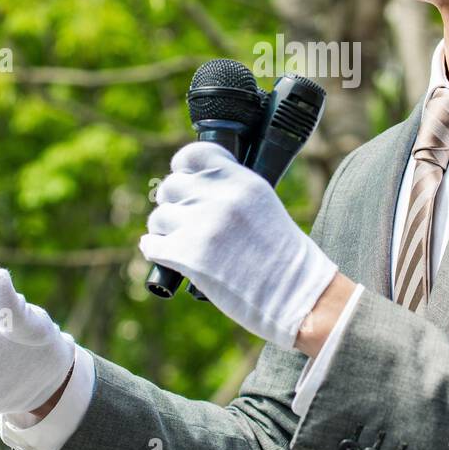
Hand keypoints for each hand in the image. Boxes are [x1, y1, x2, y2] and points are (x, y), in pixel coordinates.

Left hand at [139, 141, 338, 350]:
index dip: (182, 166)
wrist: (297, 295)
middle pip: (171, 186)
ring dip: (163, 229)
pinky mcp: (189, 255)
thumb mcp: (263, 206)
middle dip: (172, 203)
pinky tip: (162, 254)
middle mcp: (221, 197)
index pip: (195, 154)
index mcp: (242, 180)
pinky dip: (154, 250)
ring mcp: (202, 225)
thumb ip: (231, 191)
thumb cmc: (284, 257)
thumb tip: (192, 191)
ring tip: (178, 241)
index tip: (182, 176)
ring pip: (159, 216)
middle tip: (181, 219)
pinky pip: (151, 245)